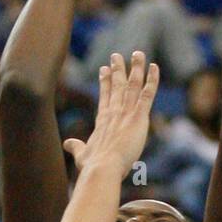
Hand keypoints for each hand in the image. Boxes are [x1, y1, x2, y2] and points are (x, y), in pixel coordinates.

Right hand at [64, 51, 158, 176]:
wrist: (103, 168)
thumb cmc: (92, 165)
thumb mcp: (81, 154)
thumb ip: (75, 147)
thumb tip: (66, 143)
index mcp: (102, 120)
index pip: (104, 97)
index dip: (104, 82)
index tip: (103, 69)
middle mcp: (113, 112)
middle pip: (116, 85)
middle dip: (117, 69)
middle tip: (116, 56)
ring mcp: (125, 112)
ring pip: (132, 84)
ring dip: (135, 68)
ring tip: (138, 54)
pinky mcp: (138, 117)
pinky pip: (147, 94)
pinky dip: (152, 80)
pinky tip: (154, 67)